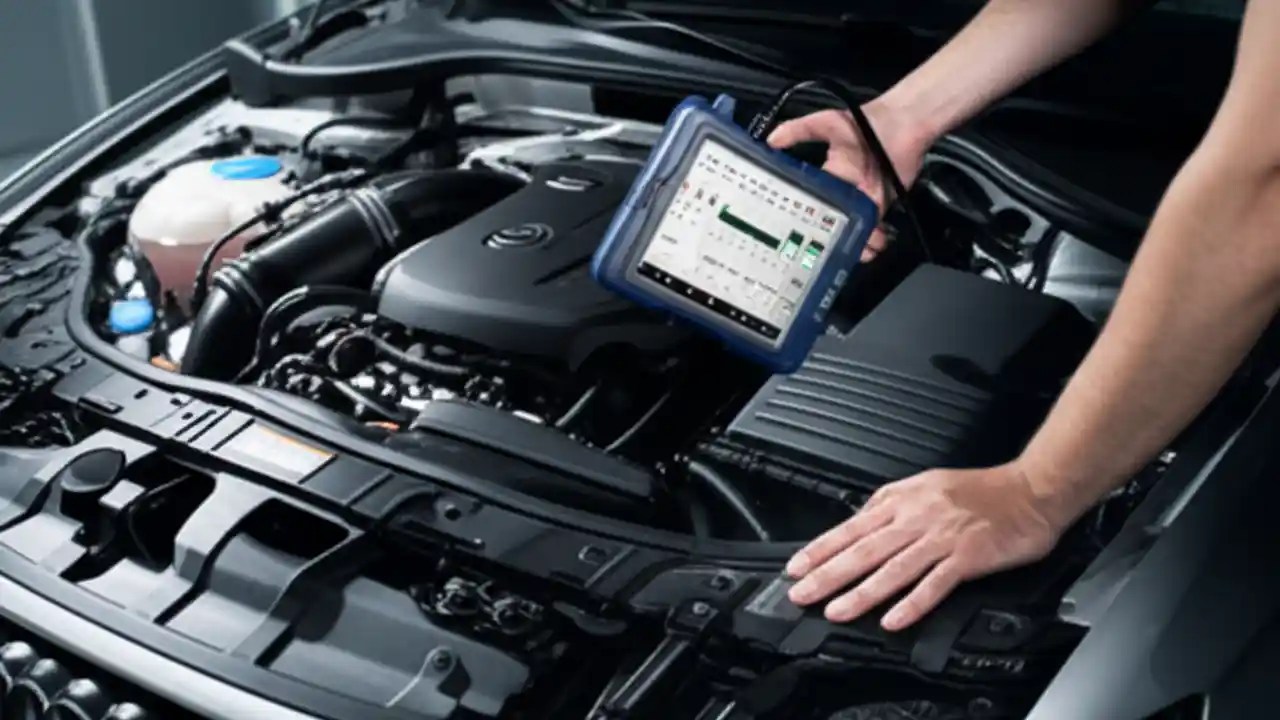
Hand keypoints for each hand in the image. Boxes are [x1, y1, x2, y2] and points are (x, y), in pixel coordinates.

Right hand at [767, 101, 929, 261]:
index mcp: (828, 176)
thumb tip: (770, 140)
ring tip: (845, 256)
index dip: (802, 218)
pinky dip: (873, 242)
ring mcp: (863, 200)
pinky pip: (874, 229)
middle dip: (825, 240)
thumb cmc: (864, 121)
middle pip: (831, 223)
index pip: (811, 201)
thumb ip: (798, 130)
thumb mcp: (825, 122)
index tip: (791, 234)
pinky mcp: (883, 206)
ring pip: (852, 230)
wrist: (902, 123)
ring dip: (850, 245)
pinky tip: (869, 249)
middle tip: (816, 256)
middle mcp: (843, 192)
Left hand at [785, 463, 1068, 630]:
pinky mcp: (968, 557)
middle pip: (864, 550)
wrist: (1031, 490)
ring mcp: (941, 538)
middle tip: (802, 592)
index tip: (796, 566)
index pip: (852, 527)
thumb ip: (891, 501)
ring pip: (893, 569)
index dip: (821, 548)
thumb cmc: (982, 489)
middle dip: (828, 574)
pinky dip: (912, 603)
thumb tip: (860, 516)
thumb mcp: (926, 483)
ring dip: (861, 593)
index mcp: (904, 501)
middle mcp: (917, 519)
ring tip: (836, 611)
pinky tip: (893, 619)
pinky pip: (934, 584)